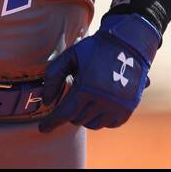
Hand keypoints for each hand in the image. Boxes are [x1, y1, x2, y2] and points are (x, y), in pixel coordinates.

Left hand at [38, 13, 160, 132]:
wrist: (128, 43)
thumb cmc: (95, 49)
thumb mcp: (69, 56)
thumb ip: (53, 77)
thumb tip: (46, 101)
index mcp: (87, 88)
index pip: (65, 113)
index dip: (51, 122)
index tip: (42, 128)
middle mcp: (103, 101)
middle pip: (77, 119)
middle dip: (70, 110)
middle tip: (73, 95)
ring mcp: (117, 107)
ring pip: (92, 124)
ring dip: (85, 115)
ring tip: (86, 99)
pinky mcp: (127, 109)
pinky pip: (108, 124)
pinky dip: (101, 117)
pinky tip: (99, 103)